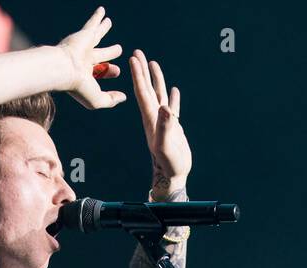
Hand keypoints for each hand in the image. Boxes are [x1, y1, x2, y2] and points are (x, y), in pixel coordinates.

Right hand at [56, 7, 124, 109]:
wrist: (64, 70)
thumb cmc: (79, 88)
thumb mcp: (97, 100)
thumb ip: (111, 100)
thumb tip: (123, 97)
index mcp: (85, 74)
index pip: (100, 71)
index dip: (109, 72)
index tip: (118, 71)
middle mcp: (84, 59)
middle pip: (100, 54)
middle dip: (110, 52)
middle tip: (119, 49)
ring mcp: (83, 46)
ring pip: (96, 36)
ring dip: (103, 29)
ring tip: (109, 22)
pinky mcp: (84, 35)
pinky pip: (92, 23)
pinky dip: (97, 17)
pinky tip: (102, 10)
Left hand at [129, 49, 190, 195]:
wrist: (173, 176)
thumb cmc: (169, 164)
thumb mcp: (166, 145)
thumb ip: (166, 126)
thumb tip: (165, 107)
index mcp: (150, 119)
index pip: (142, 92)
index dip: (138, 75)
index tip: (133, 59)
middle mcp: (154, 117)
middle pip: (147, 89)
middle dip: (141, 71)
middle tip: (137, 53)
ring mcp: (163, 121)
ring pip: (158, 94)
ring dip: (155, 79)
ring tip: (152, 63)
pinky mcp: (173, 128)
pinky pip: (171, 108)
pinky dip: (171, 97)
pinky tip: (172, 90)